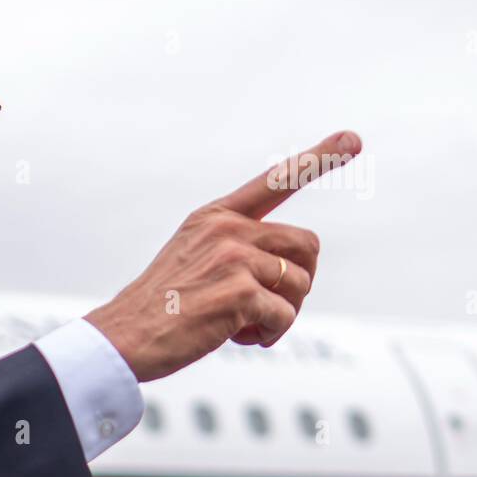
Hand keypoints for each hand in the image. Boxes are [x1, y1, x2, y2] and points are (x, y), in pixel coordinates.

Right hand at [85, 130, 360, 382]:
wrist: (123, 337)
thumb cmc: (159, 308)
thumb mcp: (192, 260)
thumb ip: (237, 251)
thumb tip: (295, 271)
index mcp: (214, 217)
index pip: (275, 182)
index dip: (320, 158)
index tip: (353, 139)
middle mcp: (227, 229)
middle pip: (306, 246)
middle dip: (296, 282)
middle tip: (264, 307)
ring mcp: (234, 258)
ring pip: (301, 283)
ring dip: (281, 314)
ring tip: (242, 325)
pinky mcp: (241, 292)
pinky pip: (285, 315)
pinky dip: (269, 335)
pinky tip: (236, 337)